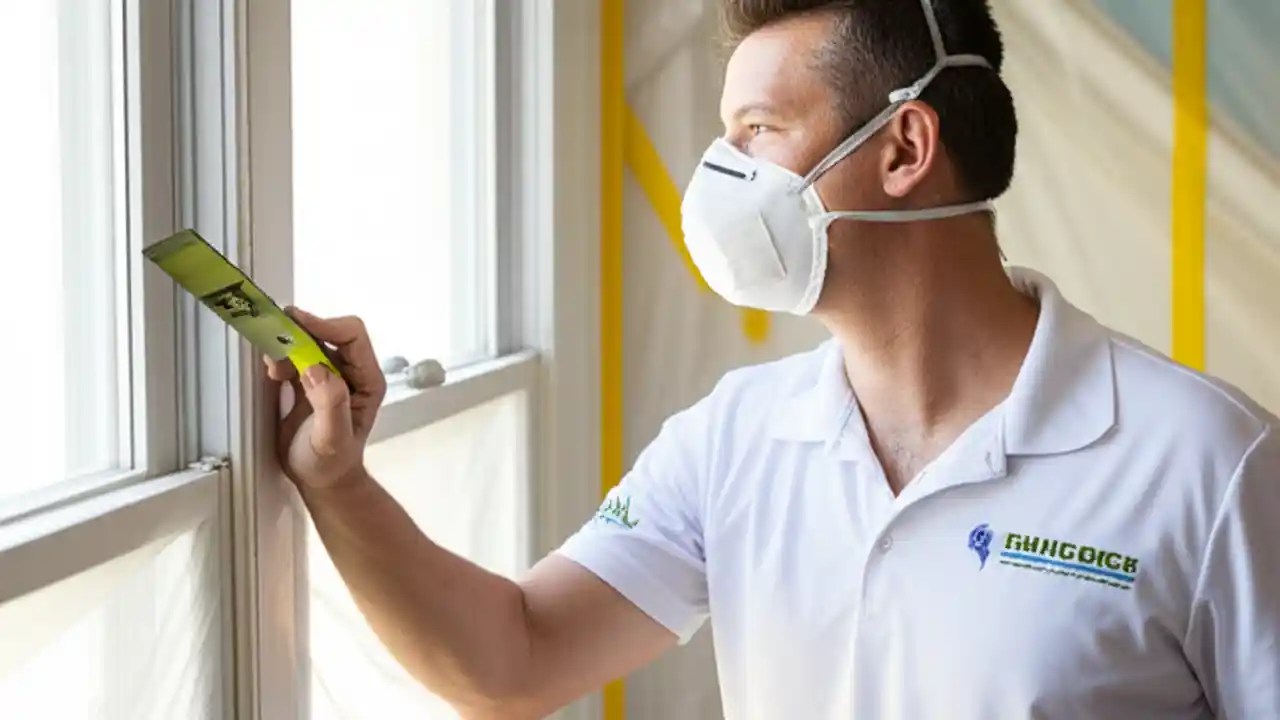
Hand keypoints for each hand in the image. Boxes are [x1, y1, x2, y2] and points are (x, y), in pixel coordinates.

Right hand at [264, 309, 387, 489]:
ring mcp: (331, 375)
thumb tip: (315, 368)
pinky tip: (273, 373)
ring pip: (310, 343)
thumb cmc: (331, 464)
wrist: (320, 479)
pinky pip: (296, 357)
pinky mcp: (310, 381)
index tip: (296, 324)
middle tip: (276, 338)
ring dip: (289, 346)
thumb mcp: (332, 438)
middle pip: (329, 334)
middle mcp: (352, 372)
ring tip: (274, 368)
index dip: (326, 325)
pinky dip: (281, 358)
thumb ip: (330, 404)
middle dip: (302, 333)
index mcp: (367, 380)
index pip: (353, 336)